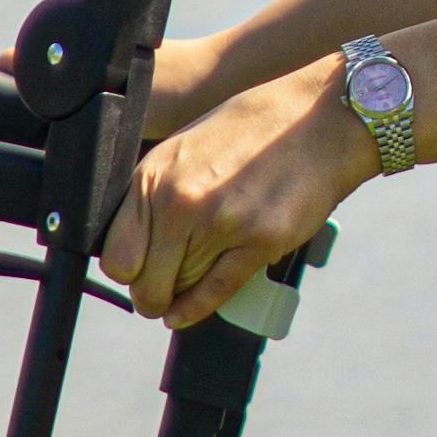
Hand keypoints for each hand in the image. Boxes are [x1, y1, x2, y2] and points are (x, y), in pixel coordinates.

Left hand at [104, 58, 363, 320]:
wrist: (318, 121)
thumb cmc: (253, 132)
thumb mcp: (186, 148)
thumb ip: (158, 193)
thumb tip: (138, 241)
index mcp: (155, 175)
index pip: (118, 255)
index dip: (127, 272)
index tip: (137, 274)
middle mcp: (181, 200)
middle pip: (147, 281)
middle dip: (149, 296)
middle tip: (154, 299)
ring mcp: (220, 223)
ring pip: (181, 288)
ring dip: (179, 296)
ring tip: (181, 293)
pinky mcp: (259, 241)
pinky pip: (216, 290)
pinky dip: (196, 308)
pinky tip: (182, 316)